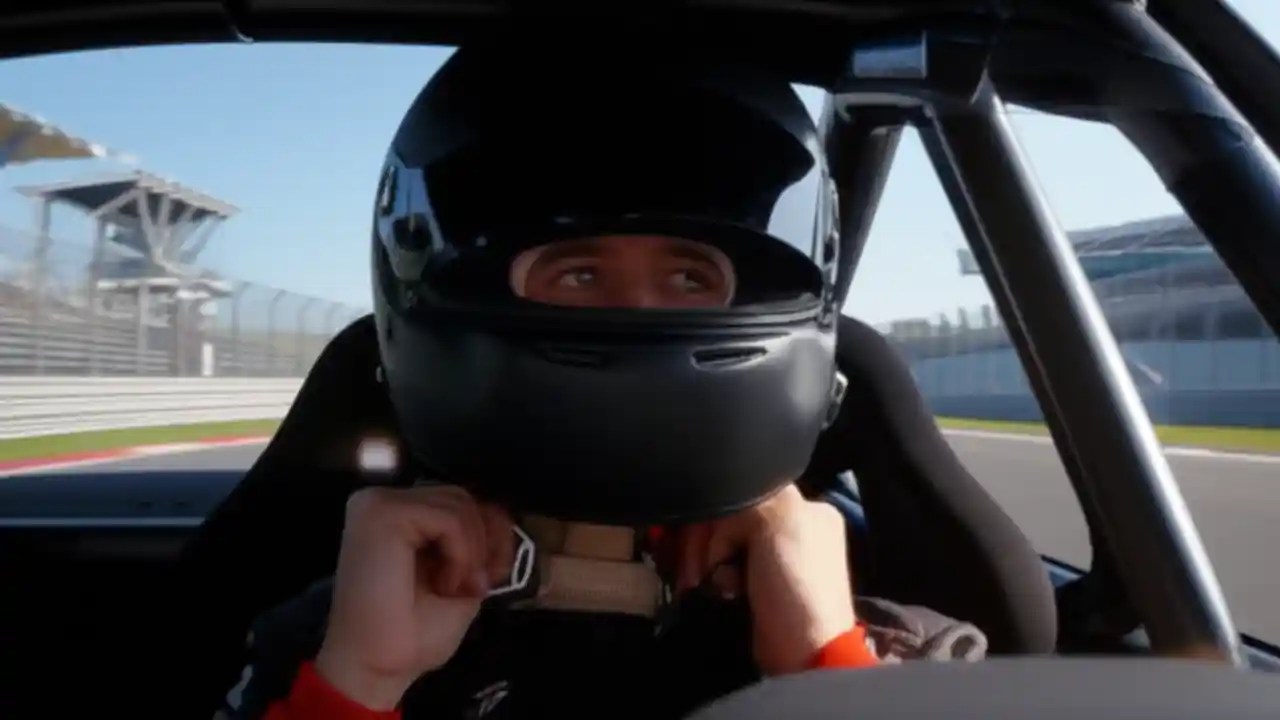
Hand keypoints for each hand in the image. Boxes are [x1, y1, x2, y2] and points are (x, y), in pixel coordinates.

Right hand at [315, 485, 514, 709]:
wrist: (376, 668)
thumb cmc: (412, 634)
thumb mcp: (460, 577)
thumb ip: (475, 543)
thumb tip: (503, 518)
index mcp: (398, 516)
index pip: (458, 501)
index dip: (491, 531)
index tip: (496, 574)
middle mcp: (383, 501)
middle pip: (462, 497)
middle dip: (487, 541)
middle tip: (479, 586)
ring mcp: (379, 503)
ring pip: (459, 503)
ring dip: (472, 553)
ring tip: (453, 589)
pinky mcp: (382, 513)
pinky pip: (449, 518)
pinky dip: (461, 553)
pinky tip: (444, 584)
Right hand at [660, 484, 856, 675]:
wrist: (802, 655)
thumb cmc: (796, 583)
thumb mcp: (782, 519)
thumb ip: (753, 493)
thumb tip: (719, 499)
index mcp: (807, 508)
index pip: (745, 489)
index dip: (719, 509)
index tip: (706, 533)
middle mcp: (791, 529)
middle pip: (727, 518)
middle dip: (708, 542)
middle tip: (702, 569)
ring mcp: (771, 561)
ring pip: (718, 544)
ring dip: (707, 563)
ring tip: (713, 585)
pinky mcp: (753, 588)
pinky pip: (719, 569)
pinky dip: (713, 579)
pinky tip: (719, 591)